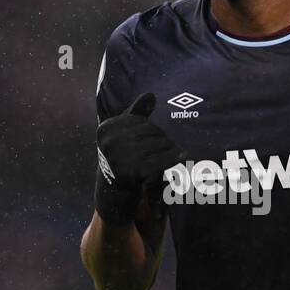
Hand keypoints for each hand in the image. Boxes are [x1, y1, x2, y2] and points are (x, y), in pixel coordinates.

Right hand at [95, 92, 184, 223]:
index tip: (158, 139)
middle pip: (150, 133)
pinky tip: (183, 157)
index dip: (153, 131)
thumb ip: (136, 115)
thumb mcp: (124, 136)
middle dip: (163, 140)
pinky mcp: (131, 171)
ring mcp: (119, 156)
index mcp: (107, 128)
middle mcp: (110, 141)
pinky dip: (173, 160)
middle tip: (172, 148)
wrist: (113, 194)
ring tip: (176, 154)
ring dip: (170, 150)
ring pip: (158, 146)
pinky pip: (159, 161)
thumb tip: (151, 95)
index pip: (140, 122)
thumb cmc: (122, 160)